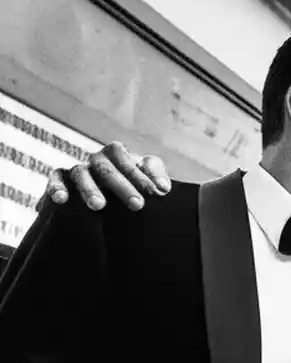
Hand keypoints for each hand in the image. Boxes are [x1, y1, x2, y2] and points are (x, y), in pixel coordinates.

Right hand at [46, 142, 170, 210]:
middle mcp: (97, 160)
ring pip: (81, 174)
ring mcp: (79, 170)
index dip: (143, 176)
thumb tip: (163, 188)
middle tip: (138, 205)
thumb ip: (155, 177)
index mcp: (118, 156)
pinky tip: (61, 200)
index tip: (159, 192)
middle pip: (107, 169)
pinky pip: (55, 179)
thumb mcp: (146, 181)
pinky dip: (56, 188)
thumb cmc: (132, 188)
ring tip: (99, 206)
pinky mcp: (59, 179)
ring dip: (90, 189)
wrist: (107, 204)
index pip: (129, 161)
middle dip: (122, 187)